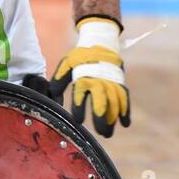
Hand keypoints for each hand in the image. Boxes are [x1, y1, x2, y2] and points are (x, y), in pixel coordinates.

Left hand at [49, 17, 130, 138]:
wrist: (100, 45)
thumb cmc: (80, 57)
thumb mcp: (67, 64)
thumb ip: (59, 78)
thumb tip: (53, 93)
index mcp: (84, 76)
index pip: (81, 93)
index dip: (80, 107)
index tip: (78, 121)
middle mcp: (100, 81)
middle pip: (102, 101)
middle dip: (102, 117)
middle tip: (100, 132)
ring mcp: (112, 83)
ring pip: (115, 102)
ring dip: (113, 118)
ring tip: (107, 133)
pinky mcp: (120, 84)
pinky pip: (125, 98)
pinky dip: (126, 110)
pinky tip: (125, 123)